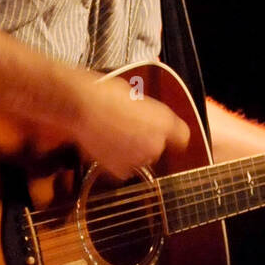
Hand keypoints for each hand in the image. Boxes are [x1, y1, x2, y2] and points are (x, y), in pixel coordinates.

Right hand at [67, 70, 190, 180]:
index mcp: (164, 120)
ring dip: (130, 152)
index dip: (173, 136)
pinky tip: (105, 147)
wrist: (82, 107)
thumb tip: (140, 116)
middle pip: (157, 147)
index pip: (182, 136)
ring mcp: (139, 158)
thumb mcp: (133, 95)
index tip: (170, 136)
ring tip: (112, 136)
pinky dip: (115, 162)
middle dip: (144, 141)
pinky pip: (123, 169)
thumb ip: (144, 112)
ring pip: (140, 159)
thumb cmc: (104, 93)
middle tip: (126, 129)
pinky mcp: (121, 170)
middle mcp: (157, 142)